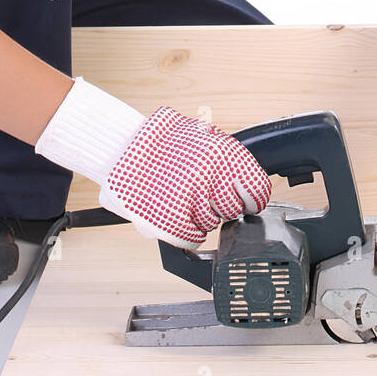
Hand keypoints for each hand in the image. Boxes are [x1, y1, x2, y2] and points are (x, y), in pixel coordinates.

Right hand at [98, 106, 271, 249]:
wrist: (120, 148)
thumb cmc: (162, 143)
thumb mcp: (204, 137)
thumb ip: (231, 161)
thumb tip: (253, 191)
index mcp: (219, 154)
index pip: (256, 190)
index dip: (251, 197)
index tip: (246, 199)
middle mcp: (206, 178)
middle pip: (233, 210)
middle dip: (221, 203)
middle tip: (201, 190)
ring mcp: (186, 202)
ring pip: (211, 225)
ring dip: (200, 215)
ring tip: (181, 195)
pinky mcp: (168, 223)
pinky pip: (191, 238)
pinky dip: (185, 229)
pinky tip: (174, 211)